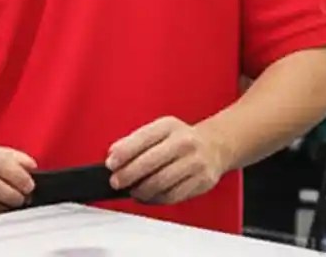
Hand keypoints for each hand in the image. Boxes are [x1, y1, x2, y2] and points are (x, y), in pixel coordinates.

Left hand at [106, 116, 227, 204]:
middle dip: (128, 175)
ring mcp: (195, 163)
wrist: (215, 146)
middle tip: (117, 182)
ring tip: (132, 191)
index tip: (111, 164)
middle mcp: (184, 143)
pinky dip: (156, 199)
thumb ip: (135, 141)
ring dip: (141, 190)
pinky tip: (148, 197)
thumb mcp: (158, 130)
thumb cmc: (180, 139)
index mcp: (169, 126)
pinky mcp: (202, 182)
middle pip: (150, 162)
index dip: (123, 153)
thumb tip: (113, 155)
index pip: (142, 139)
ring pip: (161, 183)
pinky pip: (173, 195)